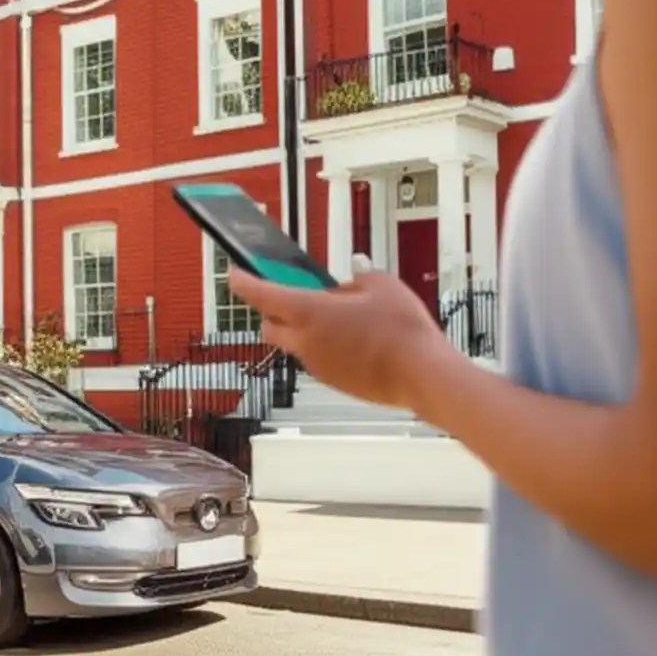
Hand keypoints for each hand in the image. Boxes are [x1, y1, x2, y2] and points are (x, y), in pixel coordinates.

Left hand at [228, 265, 457, 409]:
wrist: (422, 375)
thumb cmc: (402, 330)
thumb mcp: (382, 286)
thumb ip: (358, 278)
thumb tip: (349, 283)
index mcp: (308, 312)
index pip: (260, 295)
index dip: (242, 282)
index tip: (234, 274)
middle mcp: (304, 341)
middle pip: (268, 326)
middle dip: (271, 310)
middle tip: (290, 294)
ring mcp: (316, 365)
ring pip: (294, 343)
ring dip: (302, 328)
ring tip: (337, 314)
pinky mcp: (332, 381)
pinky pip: (316, 357)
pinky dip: (323, 345)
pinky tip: (352, 337)